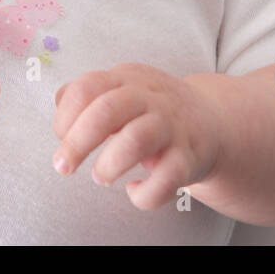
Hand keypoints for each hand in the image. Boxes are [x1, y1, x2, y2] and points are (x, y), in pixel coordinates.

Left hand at [51, 62, 220, 210]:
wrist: (214, 120)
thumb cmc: (154, 109)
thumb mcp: (122, 88)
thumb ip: (89, 94)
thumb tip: (60, 102)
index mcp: (128, 79)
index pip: (88, 87)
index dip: (66, 115)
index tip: (61, 136)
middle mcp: (151, 98)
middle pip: (107, 110)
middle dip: (77, 142)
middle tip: (63, 166)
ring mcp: (172, 126)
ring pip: (136, 139)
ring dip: (109, 164)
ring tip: (101, 177)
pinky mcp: (189, 157)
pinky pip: (166, 178)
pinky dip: (145, 194)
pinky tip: (135, 191)